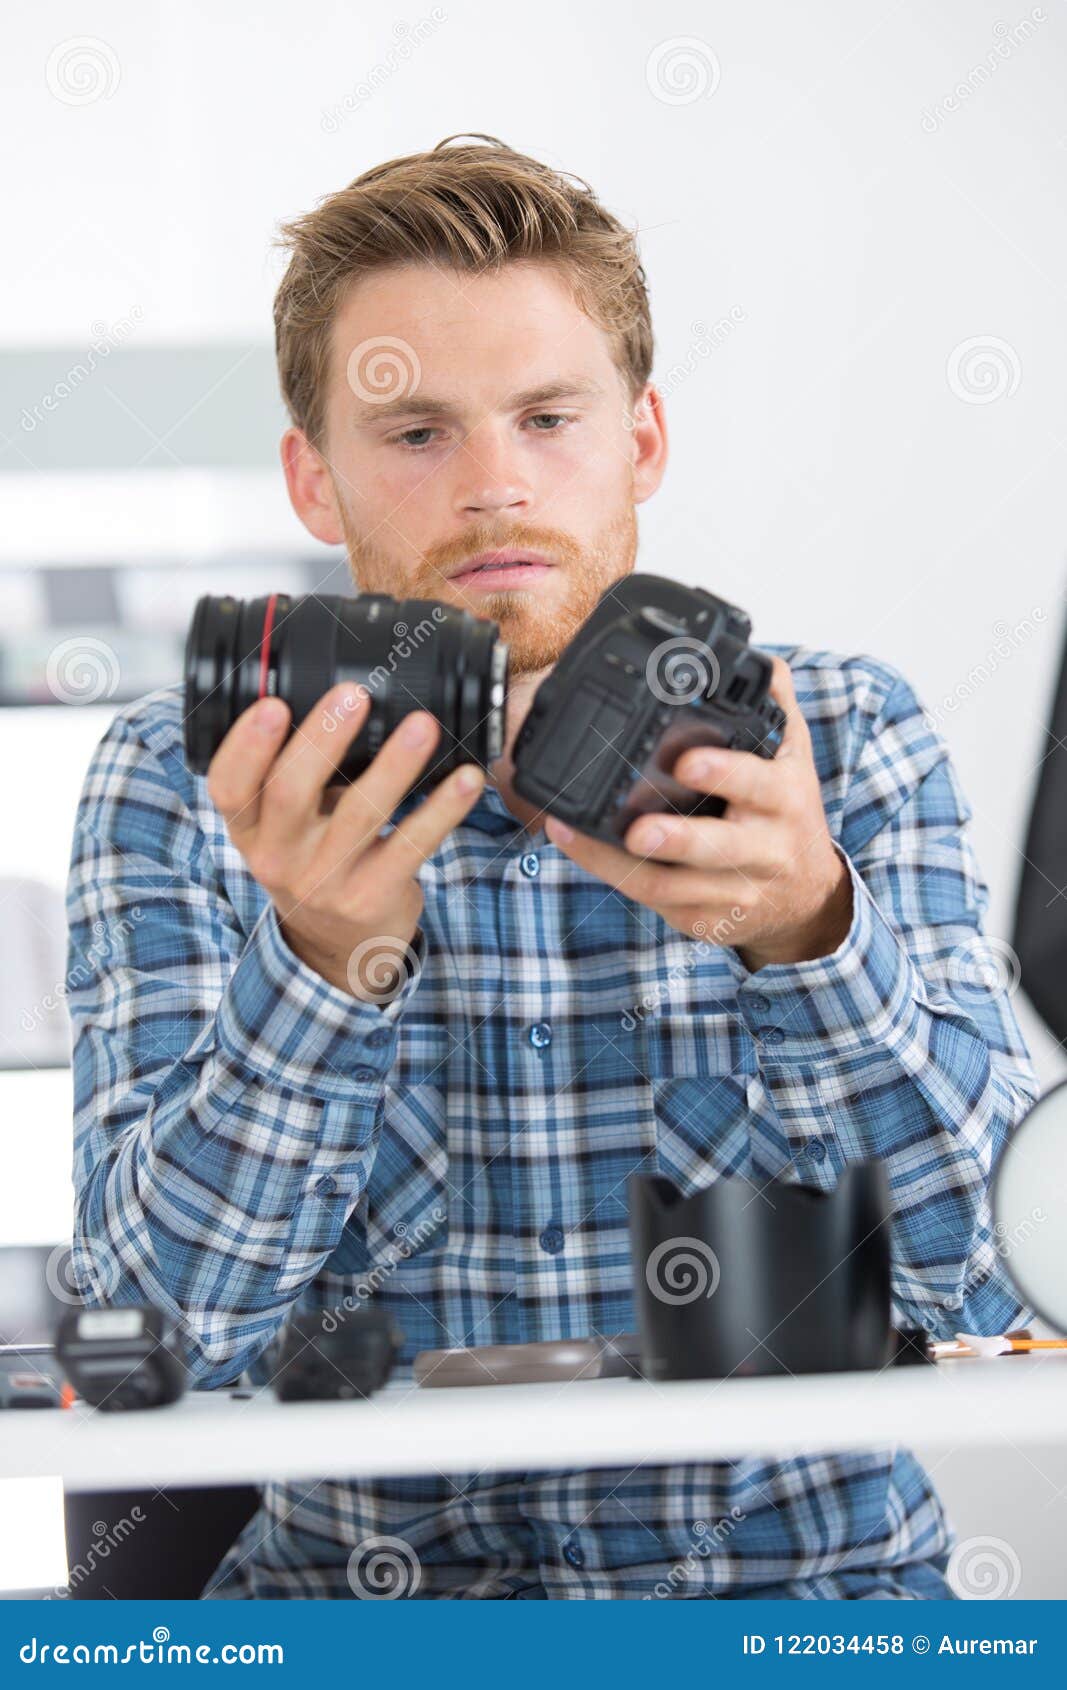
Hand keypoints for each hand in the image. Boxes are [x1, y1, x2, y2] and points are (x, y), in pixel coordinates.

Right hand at [206, 683, 484, 1000]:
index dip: (245, 745)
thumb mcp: (285, 826)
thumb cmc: (314, 859)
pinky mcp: (372, 896)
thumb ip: (296, 773)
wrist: (338, 946)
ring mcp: (325, 880)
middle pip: (290, 792)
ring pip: (358, 815)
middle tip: (354, 694)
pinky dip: (442, 809)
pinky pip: (411, 845)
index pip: (228, 786)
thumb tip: (342, 692)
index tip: (271, 704)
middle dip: (323, 738)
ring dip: (394, 766)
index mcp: (249, 828)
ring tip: (421, 726)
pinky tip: (465, 780)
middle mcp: (278, 856)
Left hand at [544, 657, 852, 970]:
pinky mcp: (706, 920)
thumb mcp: (794, 757)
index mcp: (785, 799)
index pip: (759, 784)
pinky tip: (580, 849)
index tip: (686, 761)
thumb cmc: (788, 816)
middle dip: (678, 840)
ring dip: (621, 864)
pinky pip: (656, 903)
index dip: (725, 773)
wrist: (808, 898)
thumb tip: (756, 658)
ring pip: (675, 886)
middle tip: (637, 830)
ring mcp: (735, 892)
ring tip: (578, 836)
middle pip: (720, 848)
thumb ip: (775, 706)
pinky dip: (613, 877)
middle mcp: (765, 849)